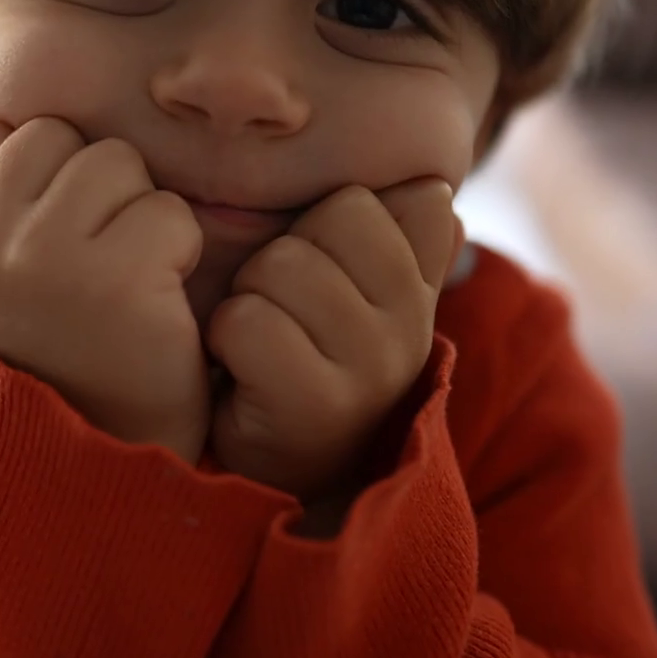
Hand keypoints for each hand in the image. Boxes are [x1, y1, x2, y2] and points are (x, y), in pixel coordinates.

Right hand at [0, 118, 210, 462]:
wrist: (99, 467)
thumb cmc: (63, 358)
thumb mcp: (0, 278)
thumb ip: (0, 201)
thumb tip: (21, 112)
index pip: (3, 135)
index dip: (51, 177)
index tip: (63, 246)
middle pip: (58, 136)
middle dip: (96, 185)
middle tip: (102, 261)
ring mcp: (43, 261)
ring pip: (115, 161)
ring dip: (141, 213)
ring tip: (128, 278)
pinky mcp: (113, 282)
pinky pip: (167, 211)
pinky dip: (179, 251)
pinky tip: (158, 303)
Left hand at [206, 180, 459, 504]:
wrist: (280, 470)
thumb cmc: (307, 361)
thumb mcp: (359, 298)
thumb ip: (400, 240)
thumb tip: (430, 187)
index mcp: (422, 293)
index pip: (396, 198)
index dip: (333, 222)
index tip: (326, 271)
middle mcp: (412, 329)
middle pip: (338, 218)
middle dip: (287, 254)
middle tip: (281, 310)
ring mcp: (372, 369)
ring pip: (284, 265)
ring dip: (250, 295)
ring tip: (260, 341)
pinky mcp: (316, 404)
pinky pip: (249, 321)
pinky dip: (226, 338)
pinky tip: (240, 369)